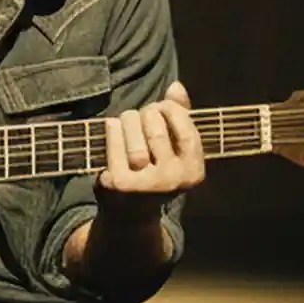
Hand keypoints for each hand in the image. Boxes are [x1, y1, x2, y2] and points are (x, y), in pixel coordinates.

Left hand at [97, 81, 204, 217]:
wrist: (130, 215)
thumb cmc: (155, 172)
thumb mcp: (175, 150)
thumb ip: (181, 117)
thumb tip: (176, 87)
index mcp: (192, 172)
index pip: (185, 127)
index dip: (171, 110)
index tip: (162, 109)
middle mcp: (171, 181)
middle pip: (155, 126)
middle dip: (145, 114)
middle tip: (139, 118)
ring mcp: (143, 183)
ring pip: (133, 129)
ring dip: (126, 119)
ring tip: (124, 125)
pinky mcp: (117, 183)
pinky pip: (114, 139)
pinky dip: (111, 129)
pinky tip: (111, 129)